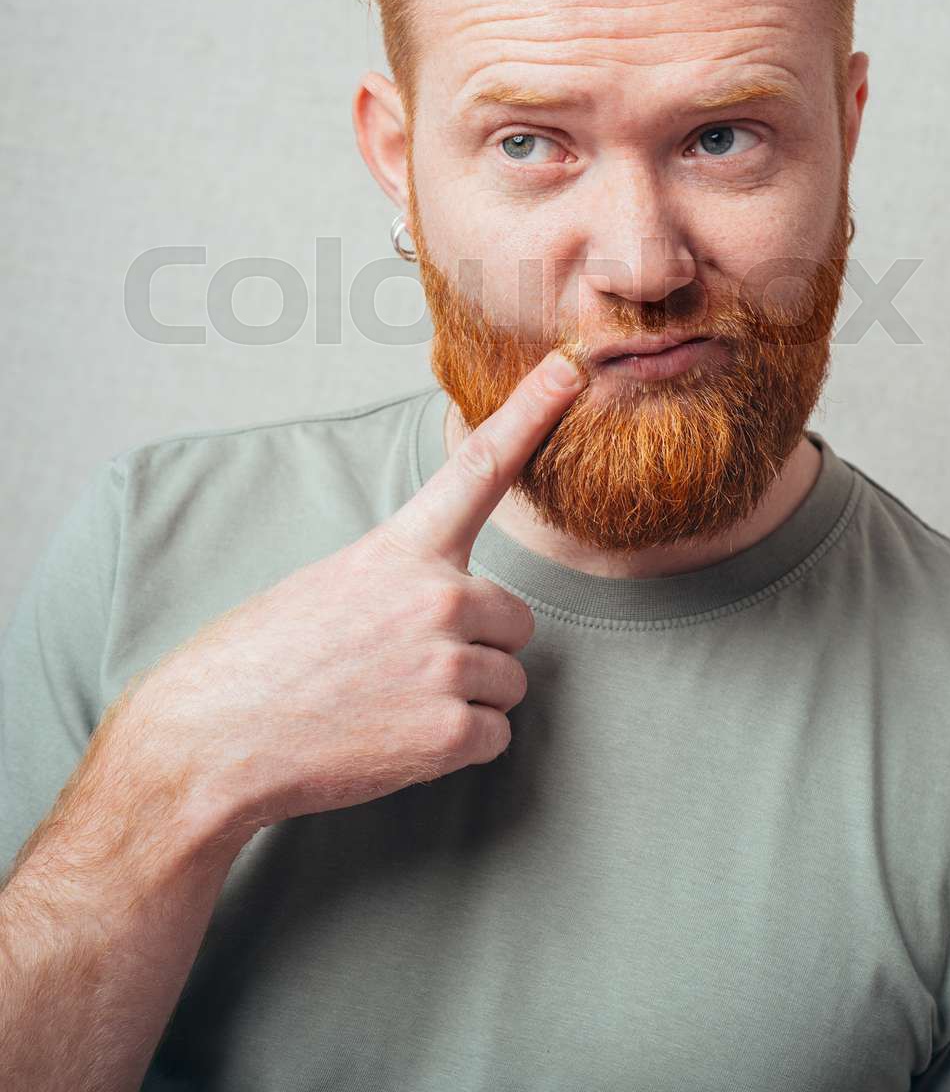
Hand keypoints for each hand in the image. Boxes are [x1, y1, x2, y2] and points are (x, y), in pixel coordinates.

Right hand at [130, 351, 587, 842]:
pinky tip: (398, 739)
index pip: (481, 465)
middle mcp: (438, 597)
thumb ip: (405, 575)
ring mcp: (447, 665)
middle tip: (406, 664)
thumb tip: (455, 602)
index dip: (533, 410)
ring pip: (507, 682)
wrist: (213, 737)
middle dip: (478, 645)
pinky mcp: (449, 733)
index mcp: (404, 548)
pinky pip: (496, 735)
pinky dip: (457, 747)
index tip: (571, 367)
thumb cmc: (263, 657)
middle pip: (516, 619)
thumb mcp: (335, 582)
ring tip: (391, 702)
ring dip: (465, 699)